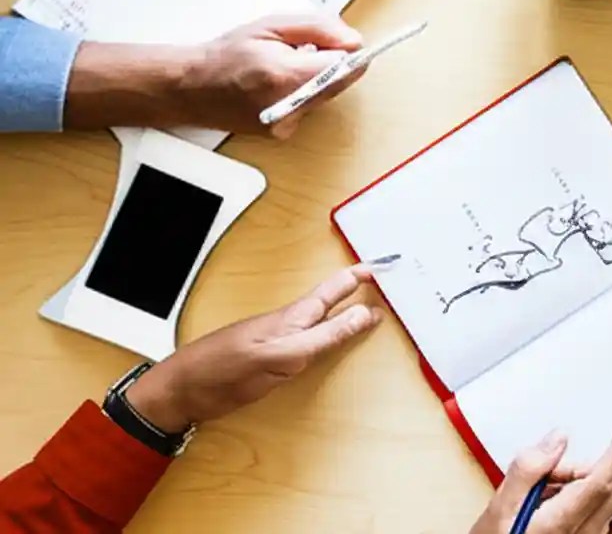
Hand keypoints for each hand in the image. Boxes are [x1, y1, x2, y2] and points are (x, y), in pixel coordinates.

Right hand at [65, 14, 364, 135]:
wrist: (191, 87)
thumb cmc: (226, 53)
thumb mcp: (271, 26)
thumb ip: (318, 29)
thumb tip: (355, 41)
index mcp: (284, 75)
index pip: (342, 67)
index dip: (351, 54)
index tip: (353, 45)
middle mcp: (288, 105)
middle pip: (338, 84)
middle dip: (331, 63)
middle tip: (308, 49)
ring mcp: (286, 124)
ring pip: (325, 96)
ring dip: (316, 79)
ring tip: (284, 66)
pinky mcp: (283, 134)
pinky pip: (309, 108)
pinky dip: (302, 94)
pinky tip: (276, 86)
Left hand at [125, 266, 383, 432]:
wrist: (180, 391)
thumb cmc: (225, 371)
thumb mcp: (282, 355)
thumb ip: (324, 336)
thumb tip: (364, 314)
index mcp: (295, 317)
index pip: (336, 288)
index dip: (361, 275)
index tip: (385, 265)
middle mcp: (289, 324)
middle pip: (331, 301)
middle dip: (358, 289)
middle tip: (382, 281)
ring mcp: (278, 339)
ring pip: (320, 319)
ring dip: (344, 311)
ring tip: (365, 307)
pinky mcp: (270, 358)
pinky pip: (309, 339)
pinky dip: (328, 334)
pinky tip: (328, 338)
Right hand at [470, 420, 611, 533]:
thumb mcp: (500, 507)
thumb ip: (528, 469)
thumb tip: (558, 439)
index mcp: (562, 521)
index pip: (602, 479)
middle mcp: (583, 533)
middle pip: (611, 486)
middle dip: (593, 463)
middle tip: (556, 465)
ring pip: (604, 496)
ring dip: (581, 481)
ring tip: (539, 492)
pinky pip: (597, 510)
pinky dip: (579, 495)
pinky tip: (547, 503)